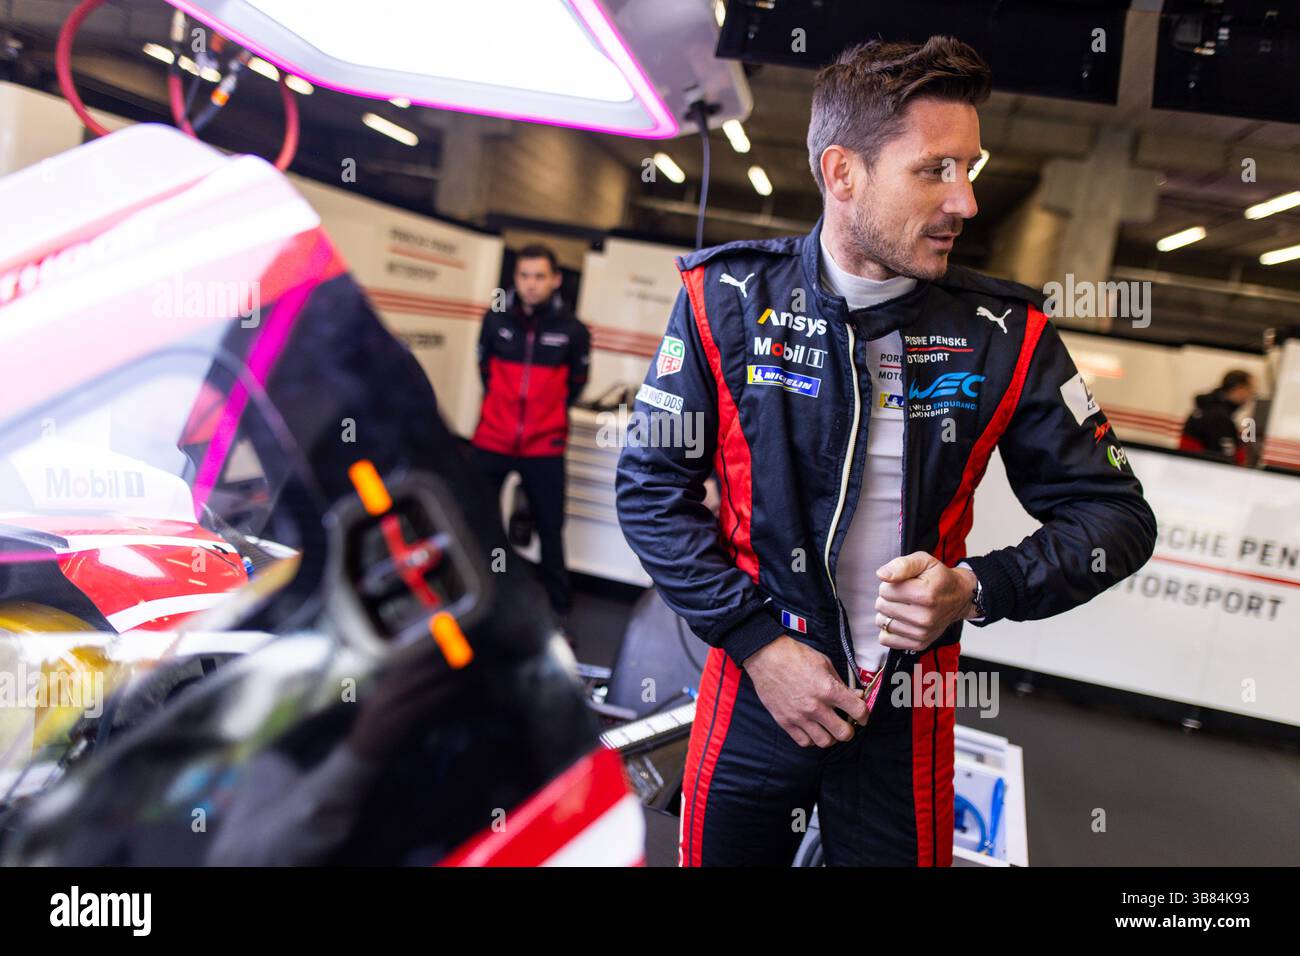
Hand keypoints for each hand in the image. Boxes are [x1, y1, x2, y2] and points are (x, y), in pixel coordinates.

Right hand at [742, 635, 868, 747]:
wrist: (766, 656)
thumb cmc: (795, 656)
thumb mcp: (824, 663)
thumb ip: (841, 682)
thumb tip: (856, 696)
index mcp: (828, 689)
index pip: (858, 711)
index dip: (865, 715)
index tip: (863, 716)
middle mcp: (815, 706)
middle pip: (844, 733)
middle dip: (849, 730)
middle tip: (846, 724)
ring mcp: (799, 716)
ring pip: (825, 742)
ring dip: (830, 736)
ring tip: (828, 728)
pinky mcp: (785, 721)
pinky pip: (804, 741)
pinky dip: (811, 738)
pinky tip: (812, 729)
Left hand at [873, 552, 976, 652]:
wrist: (959, 598)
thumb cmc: (939, 578)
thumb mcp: (924, 561)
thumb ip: (902, 565)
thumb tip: (882, 574)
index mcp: (925, 595)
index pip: (884, 590)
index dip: (890, 584)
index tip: (904, 584)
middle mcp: (925, 617)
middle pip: (882, 606)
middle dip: (888, 598)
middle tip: (905, 595)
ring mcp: (922, 633)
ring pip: (882, 622)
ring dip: (888, 613)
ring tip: (904, 607)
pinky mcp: (919, 643)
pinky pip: (886, 639)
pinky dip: (889, 629)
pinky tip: (901, 620)